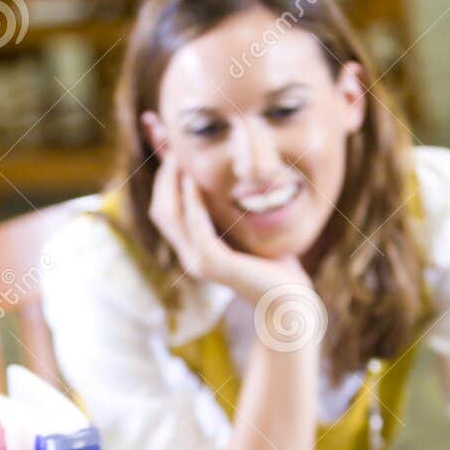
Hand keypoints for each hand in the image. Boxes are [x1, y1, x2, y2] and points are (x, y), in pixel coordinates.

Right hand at [149, 157, 312, 302]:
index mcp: (194, 249)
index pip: (165, 210)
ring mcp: (198, 262)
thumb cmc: (273, 265)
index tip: (171, 148)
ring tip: (180, 159)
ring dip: (172, 184)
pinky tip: (194, 183)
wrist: (288, 301)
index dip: (163, 178)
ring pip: (170, 217)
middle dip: (164, 177)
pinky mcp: (214, 265)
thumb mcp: (247, 230)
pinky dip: (192, 203)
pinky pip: (196, 229)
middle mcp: (190, 257)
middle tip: (174, 149)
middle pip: (161, 211)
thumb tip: (227, 181)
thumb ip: (231, 212)